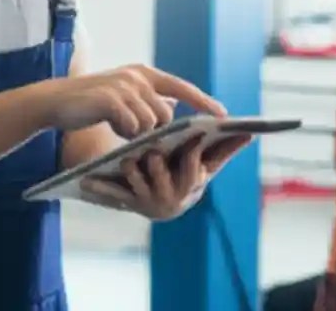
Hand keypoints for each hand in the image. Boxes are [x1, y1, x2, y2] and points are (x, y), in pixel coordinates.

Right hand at [43, 64, 226, 136]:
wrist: (55, 101)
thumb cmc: (91, 103)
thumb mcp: (124, 96)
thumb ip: (148, 100)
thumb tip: (172, 109)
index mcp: (143, 73)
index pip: (181, 87)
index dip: (203, 101)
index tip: (223, 115)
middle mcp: (136, 76)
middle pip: (166, 114)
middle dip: (155, 129)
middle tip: (133, 131)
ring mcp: (124, 86)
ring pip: (150, 123)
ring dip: (136, 132)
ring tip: (117, 125)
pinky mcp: (111, 99)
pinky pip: (131, 126)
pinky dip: (122, 131)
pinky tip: (108, 123)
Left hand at [78, 134, 252, 219]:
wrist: (158, 200)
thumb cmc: (184, 174)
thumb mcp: (203, 165)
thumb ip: (224, 150)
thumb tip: (250, 133)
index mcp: (191, 188)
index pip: (194, 169)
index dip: (192, 152)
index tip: (191, 133)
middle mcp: (171, 201)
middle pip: (164, 179)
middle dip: (158, 163)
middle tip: (151, 147)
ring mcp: (147, 203)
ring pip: (138, 186)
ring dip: (132, 173)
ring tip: (126, 158)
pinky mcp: (126, 203)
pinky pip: (112, 196)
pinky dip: (99, 188)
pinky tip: (85, 179)